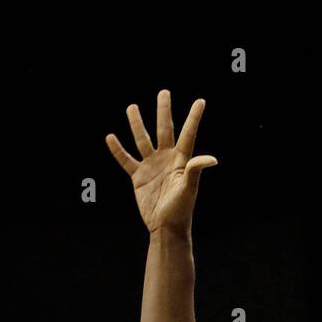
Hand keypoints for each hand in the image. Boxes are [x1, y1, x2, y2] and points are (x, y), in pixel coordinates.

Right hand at [106, 89, 215, 233]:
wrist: (165, 228)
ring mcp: (151, 166)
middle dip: (163, 111)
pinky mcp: (138, 177)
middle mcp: (166, 159)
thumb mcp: (189, 189)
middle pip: (164, 130)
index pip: (188, 134)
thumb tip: (211, 158)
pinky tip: (110, 137)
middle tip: (164, 92)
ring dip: (136, 124)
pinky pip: (126, 160)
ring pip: (142, 140)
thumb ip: (195, 170)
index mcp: (181, 160)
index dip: (194, 118)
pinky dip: (118, 150)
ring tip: (131, 107)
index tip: (200, 101)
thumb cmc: (181, 211)